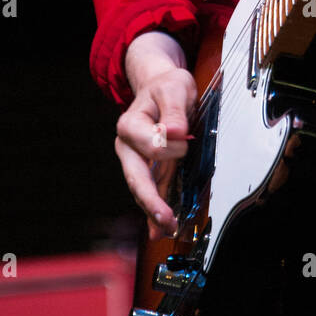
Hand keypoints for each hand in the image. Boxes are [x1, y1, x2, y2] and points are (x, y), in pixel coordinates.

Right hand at [116, 32, 197, 241]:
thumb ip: (175, 110)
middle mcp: (128, 146)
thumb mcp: (174, 87)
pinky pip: (151, 191)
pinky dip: (155, 210)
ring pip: (142, 189)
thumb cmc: (166, 86)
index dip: (172, 146)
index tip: (186, 135)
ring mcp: (137, 160)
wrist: (161, 86)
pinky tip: (157, 230)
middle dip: (151, 200)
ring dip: (154, 211)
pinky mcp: (149, 168)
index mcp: (130, 125)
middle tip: (166, 218)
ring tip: (167, 230)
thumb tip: (177, 132)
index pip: (151, 146)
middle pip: (137, 178)